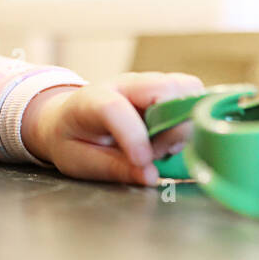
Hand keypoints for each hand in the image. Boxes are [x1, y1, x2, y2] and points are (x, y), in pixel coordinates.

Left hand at [21, 72, 205, 186]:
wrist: (66, 118)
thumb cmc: (72, 140)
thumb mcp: (80, 161)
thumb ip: (113, 168)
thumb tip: (150, 176)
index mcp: (91, 101)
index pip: (115, 108)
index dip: (134, 135)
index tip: (144, 161)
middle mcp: (123, 84)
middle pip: (165, 88)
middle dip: (172, 126)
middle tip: (156, 153)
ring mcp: (148, 83)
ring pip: (188, 88)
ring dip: (184, 122)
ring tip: (160, 146)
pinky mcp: (165, 88)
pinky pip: (192, 96)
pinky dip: (189, 119)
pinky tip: (168, 138)